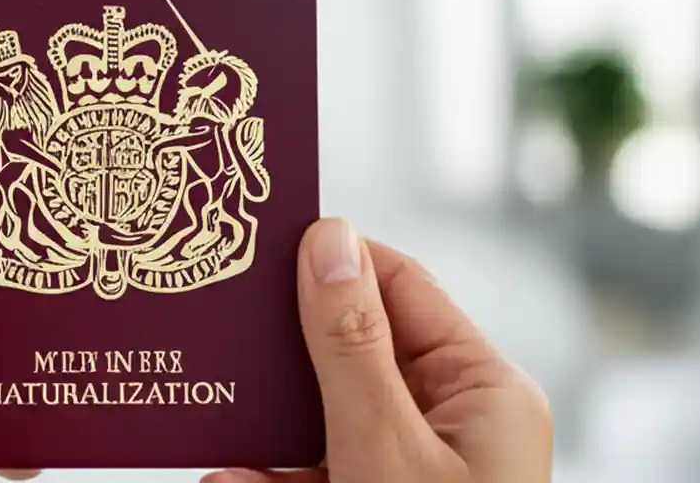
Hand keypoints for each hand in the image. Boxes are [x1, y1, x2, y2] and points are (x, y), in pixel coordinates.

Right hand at [207, 219, 552, 482]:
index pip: (402, 287)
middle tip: (222, 332)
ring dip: (266, 427)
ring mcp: (416, 465)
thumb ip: (352, 347)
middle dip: (284, 354)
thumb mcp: (386, 446)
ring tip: (216, 420)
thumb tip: (328, 240)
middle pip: (353, 351)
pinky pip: (317, 471)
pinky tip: (229, 475)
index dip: (333, 261)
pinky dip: (270, 475)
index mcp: (484, 389)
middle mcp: (453, 422)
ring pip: (326, 418)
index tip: (263, 246)